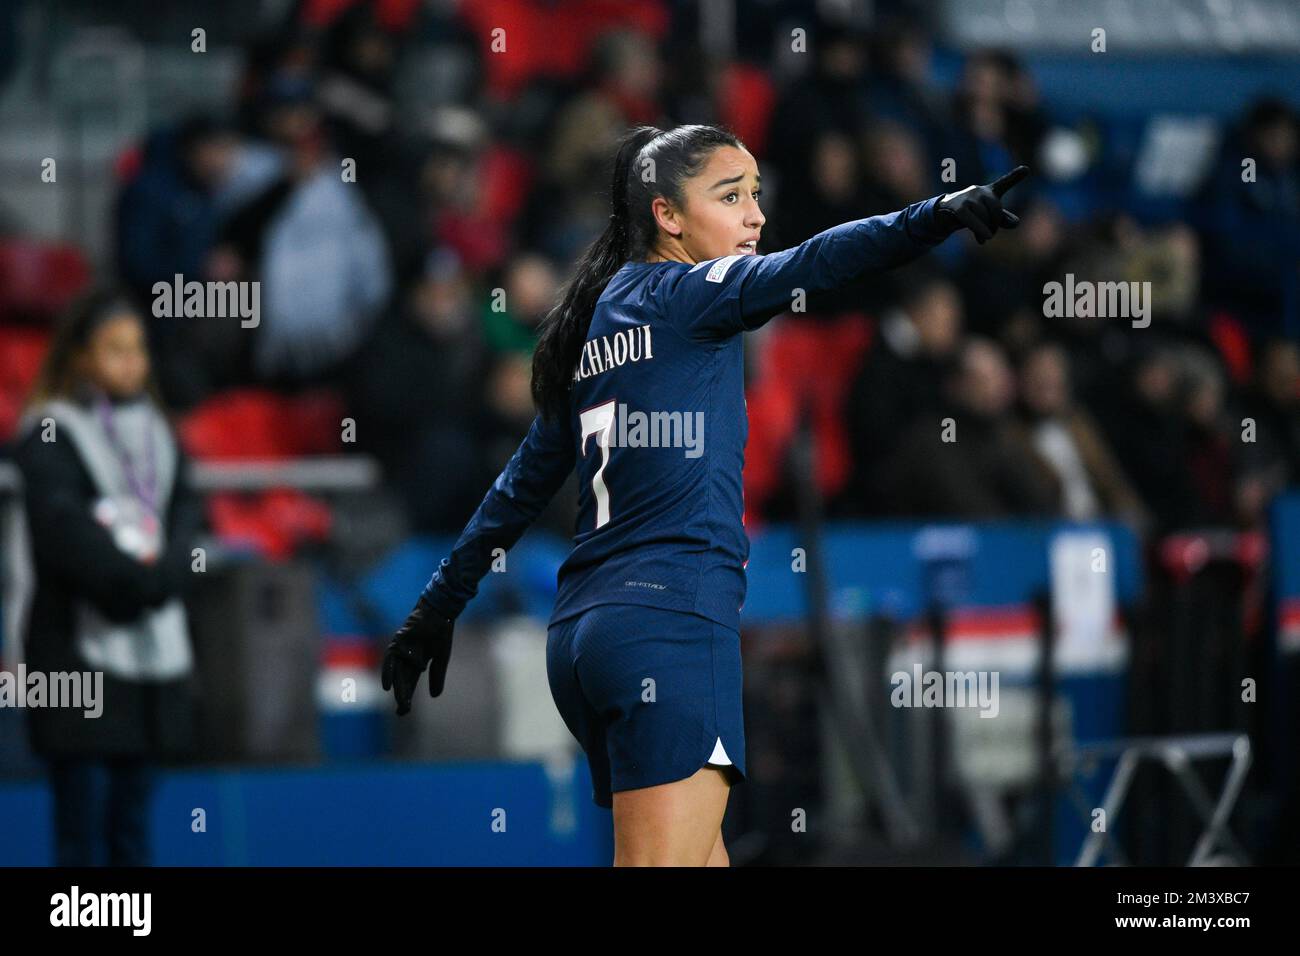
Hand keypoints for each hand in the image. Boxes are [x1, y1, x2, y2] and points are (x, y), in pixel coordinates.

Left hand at [381, 595, 454, 714]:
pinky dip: (388, 672)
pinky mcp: (398, 642)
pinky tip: (387, 686)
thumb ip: (437, 676)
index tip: (403, 712)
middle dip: (402, 695)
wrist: (441, 612)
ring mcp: (401, 650)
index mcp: (417, 662)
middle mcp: (406, 658)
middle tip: (402, 711)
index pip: (409, 683)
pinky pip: (391, 659)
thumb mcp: (441, 658)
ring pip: (397, 672)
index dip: (406, 696)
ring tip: (400, 702)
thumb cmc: (441, 632)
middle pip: (402, 680)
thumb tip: (434, 696)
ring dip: (398, 687)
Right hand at [936, 165, 1028, 243]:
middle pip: (996, 208)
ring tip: (983, 238)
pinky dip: (979, 230)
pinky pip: (972, 220)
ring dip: (986, 230)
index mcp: (988, 192)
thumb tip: (1016, 223)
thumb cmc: (968, 215)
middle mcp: (979, 191)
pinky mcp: (958, 208)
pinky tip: (983, 239)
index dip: (1015, 176)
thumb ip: (1003, 219)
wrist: (942, 217)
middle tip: (991, 234)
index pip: (1003, 183)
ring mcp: (968, 198)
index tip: (1026, 170)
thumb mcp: (987, 218)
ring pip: (984, 216)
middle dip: (995, 224)